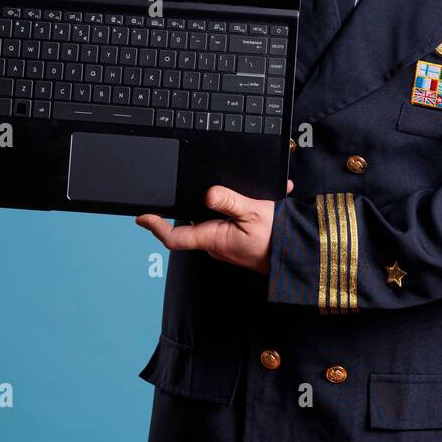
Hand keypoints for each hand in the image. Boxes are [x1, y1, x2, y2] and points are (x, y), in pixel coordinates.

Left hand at [135, 180, 293, 274]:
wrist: (300, 255)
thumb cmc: (278, 239)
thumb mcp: (254, 213)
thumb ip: (229, 202)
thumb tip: (208, 193)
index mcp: (214, 238)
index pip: (175, 237)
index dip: (155, 226)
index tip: (141, 216)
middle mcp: (217, 244)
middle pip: (193, 223)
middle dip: (197, 203)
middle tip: (206, 186)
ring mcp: (227, 245)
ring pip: (214, 220)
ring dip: (226, 204)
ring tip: (246, 192)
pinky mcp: (238, 242)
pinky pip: (232, 222)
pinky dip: (242, 209)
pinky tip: (261, 199)